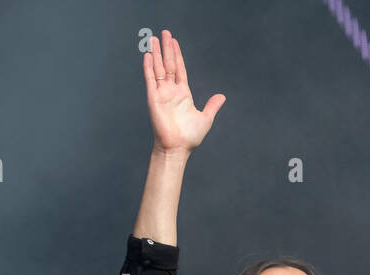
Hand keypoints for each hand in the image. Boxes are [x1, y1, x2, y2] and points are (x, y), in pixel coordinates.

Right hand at [142, 29, 224, 153]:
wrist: (177, 148)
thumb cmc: (190, 136)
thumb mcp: (205, 118)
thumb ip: (212, 106)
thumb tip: (222, 96)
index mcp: (183, 93)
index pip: (179, 69)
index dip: (177, 55)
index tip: (174, 42)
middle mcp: (171, 91)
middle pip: (168, 64)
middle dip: (167, 48)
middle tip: (165, 32)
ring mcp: (161, 93)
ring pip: (158, 68)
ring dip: (156, 53)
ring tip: (154, 39)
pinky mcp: (153, 98)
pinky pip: (150, 79)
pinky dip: (149, 67)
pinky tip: (148, 55)